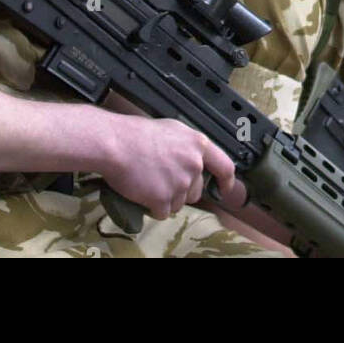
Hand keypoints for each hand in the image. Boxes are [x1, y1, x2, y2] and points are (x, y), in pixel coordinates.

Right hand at [101, 117, 236, 220]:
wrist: (116, 144)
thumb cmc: (138, 134)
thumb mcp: (173, 130)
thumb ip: (189, 146)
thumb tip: (195, 157)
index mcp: (198, 145)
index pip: (225, 167)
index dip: (227, 180)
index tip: (225, 187)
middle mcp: (194, 165)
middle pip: (196, 191)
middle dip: (182, 190)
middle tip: (163, 179)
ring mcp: (180, 183)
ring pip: (179, 203)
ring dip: (166, 199)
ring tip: (150, 182)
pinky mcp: (163, 199)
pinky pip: (163, 213)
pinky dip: (153, 208)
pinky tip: (143, 193)